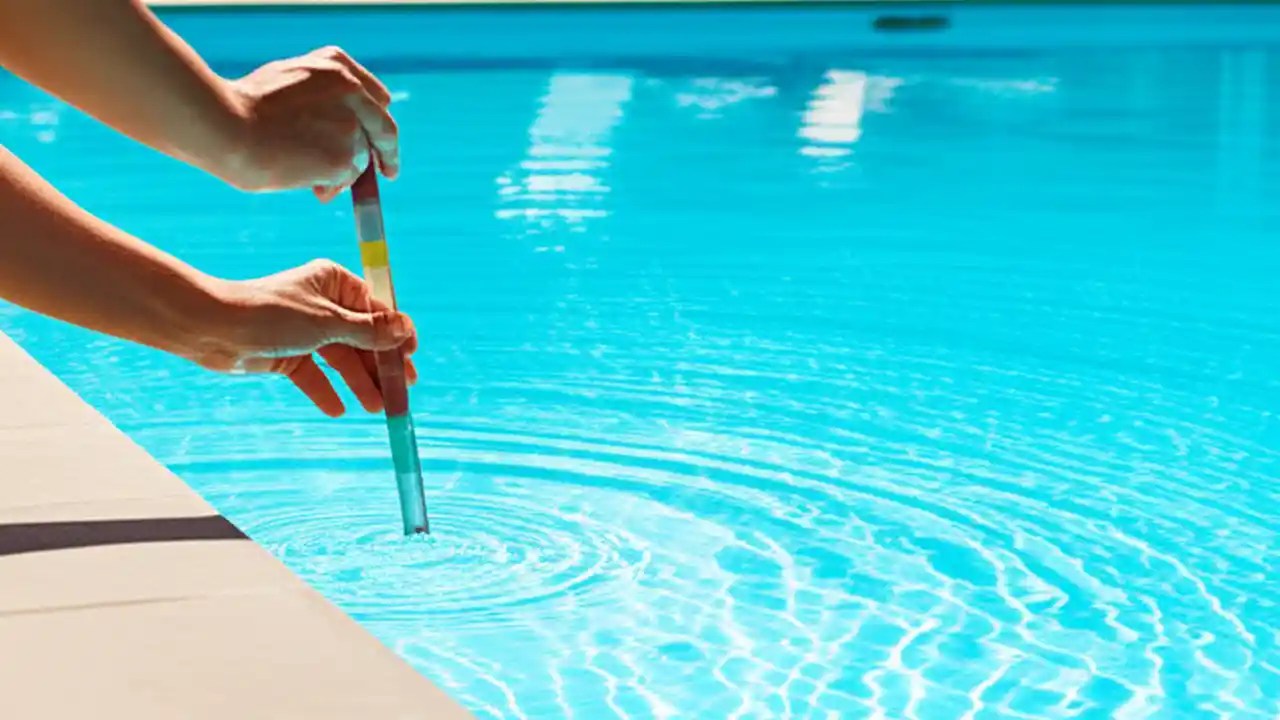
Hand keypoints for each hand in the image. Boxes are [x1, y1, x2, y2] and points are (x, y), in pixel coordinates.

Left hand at [200, 259, 417, 416]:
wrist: (213, 329)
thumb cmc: (271, 314)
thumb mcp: (328, 323)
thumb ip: (369, 331)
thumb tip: (405, 330)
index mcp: (335, 283)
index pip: (376, 310)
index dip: (395, 335)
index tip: (411, 358)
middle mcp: (323, 305)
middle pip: (361, 339)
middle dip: (379, 366)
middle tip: (400, 392)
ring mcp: (305, 331)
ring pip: (341, 359)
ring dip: (358, 383)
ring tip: (374, 408)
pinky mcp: (288, 354)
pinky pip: (315, 375)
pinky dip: (326, 391)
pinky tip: (338, 410)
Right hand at [223, 46, 398, 201]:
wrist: (227, 127)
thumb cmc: (244, 108)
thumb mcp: (288, 82)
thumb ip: (320, 97)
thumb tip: (339, 133)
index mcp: (336, 65)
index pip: (376, 97)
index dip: (380, 121)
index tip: (383, 138)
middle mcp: (352, 90)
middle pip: (383, 128)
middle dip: (387, 153)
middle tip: (387, 172)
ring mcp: (351, 124)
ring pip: (360, 158)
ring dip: (340, 173)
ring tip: (309, 179)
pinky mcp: (347, 156)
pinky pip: (347, 179)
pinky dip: (331, 187)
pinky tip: (309, 186)